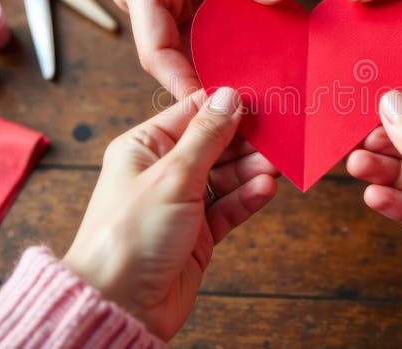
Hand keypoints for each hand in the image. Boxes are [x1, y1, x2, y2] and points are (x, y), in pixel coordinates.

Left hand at [63, 88, 277, 340]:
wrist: (121, 305)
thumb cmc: (128, 236)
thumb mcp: (173, 174)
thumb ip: (207, 135)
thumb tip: (229, 96)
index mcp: (144, 148)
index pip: (192, 113)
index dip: (227, 105)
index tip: (262, 99)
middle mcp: (163, 172)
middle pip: (214, 145)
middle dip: (247, 140)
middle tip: (281, 134)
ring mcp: (182, 203)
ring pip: (226, 176)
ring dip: (252, 170)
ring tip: (278, 164)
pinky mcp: (197, 233)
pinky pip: (228, 207)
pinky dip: (247, 198)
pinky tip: (266, 189)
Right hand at [111, 0, 287, 98]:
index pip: (155, 50)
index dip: (181, 82)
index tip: (214, 105)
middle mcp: (151, 4)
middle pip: (178, 58)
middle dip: (210, 82)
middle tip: (253, 104)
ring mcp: (170, 4)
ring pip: (196, 48)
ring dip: (225, 65)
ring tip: (263, 87)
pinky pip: (211, 28)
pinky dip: (234, 42)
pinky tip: (263, 56)